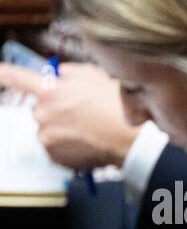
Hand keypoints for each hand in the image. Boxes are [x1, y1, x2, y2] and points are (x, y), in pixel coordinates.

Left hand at [0, 61, 140, 168]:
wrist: (132, 139)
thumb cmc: (118, 107)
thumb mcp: (96, 75)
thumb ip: (70, 72)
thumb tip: (61, 74)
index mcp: (49, 90)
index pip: (14, 77)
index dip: (3, 73)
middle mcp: (42, 113)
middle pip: (40, 109)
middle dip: (56, 110)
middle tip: (82, 114)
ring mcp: (47, 137)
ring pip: (48, 130)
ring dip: (63, 130)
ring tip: (89, 131)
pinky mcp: (55, 156)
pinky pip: (56, 148)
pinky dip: (68, 147)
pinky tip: (87, 143)